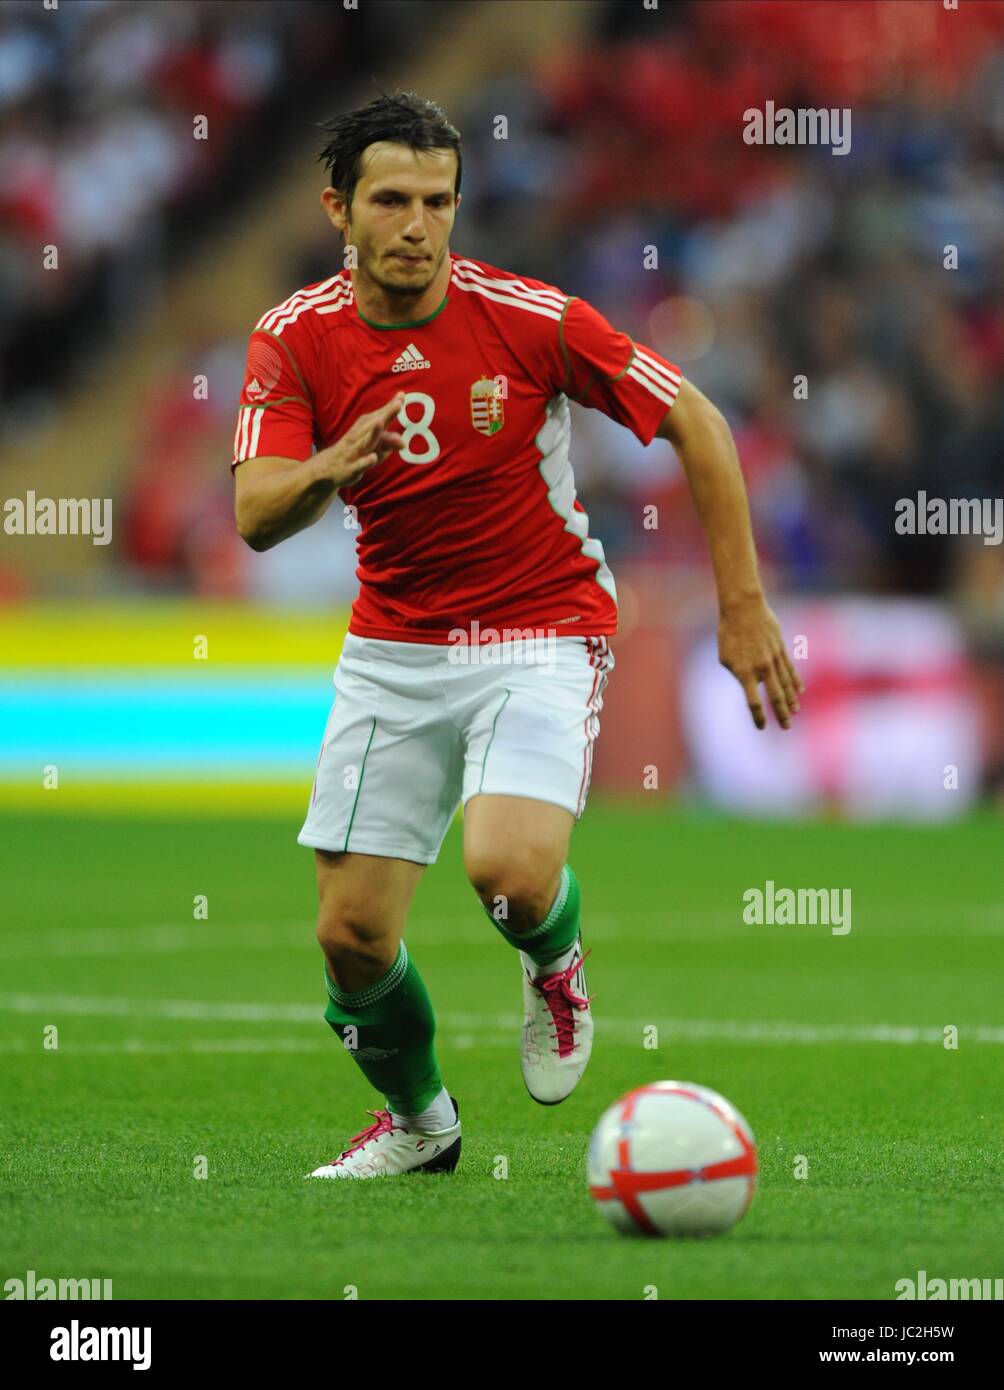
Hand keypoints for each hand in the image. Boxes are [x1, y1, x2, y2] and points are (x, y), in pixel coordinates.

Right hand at [319, 392, 405, 486]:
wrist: (327, 469)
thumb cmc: (355, 453)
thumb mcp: (373, 447)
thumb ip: (388, 442)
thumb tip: (403, 442)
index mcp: (364, 429)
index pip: (379, 415)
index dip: (390, 406)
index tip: (402, 395)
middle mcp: (358, 437)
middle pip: (373, 424)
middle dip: (386, 414)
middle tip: (399, 404)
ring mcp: (354, 452)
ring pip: (365, 442)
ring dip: (373, 432)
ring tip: (381, 421)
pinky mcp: (350, 468)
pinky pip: (359, 465)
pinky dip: (365, 461)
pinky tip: (373, 457)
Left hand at [717, 596, 804, 730]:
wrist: (743, 608)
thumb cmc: (728, 633)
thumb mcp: (726, 657)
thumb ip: (739, 674)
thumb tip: (755, 685)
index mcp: (744, 672)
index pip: (754, 702)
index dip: (758, 716)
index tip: (762, 727)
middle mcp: (762, 668)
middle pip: (775, 696)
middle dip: (781, 714)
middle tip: (786, 727)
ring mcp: (774, 658)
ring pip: (785, 684)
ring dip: (791, 700)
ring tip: (794, 712)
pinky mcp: (781, 649)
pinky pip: (789, 669)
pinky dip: (795, 681)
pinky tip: (799, 691)